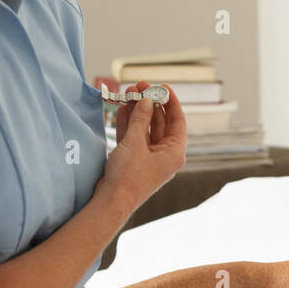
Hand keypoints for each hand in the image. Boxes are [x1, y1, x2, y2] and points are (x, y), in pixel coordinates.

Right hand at [97, 82, 185, 216]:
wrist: (111, 201)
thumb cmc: (128, 176)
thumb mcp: (135, 143)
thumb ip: (141, 119)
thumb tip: (146, 101)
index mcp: (174, 152)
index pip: (177, 120)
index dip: (170, 101)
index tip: (162, 86)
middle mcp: (165, 154)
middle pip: (161, 122)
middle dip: (150, 103)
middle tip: (139, 86)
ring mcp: (150, 157)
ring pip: (146, 128)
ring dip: (138, 111)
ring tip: (129, 93)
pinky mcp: (135, 160)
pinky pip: (135, 137)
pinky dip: (129, 123)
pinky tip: (123, 108)